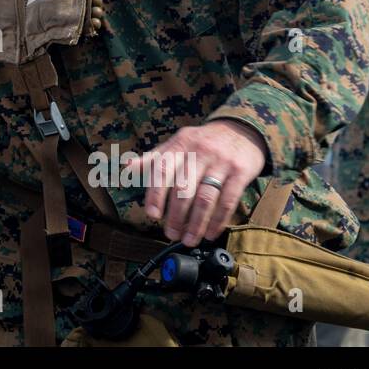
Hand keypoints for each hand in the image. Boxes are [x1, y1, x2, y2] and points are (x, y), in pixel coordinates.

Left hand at [128, 120, 266, 246]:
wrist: (241, 130)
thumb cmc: (202, 142)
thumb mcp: (177, 143)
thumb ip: (154, 158)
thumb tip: (127, 167)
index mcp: (180, 144)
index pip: (162, 169)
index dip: (155, 193)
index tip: (152, 214)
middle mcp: (199, 152)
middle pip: (184, 188)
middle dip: (176, 215)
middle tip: (171, 234)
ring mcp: (221, 162)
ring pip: (206, 197)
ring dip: (196, 223)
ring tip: (189, 239)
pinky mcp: (241, 172)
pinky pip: (228, 200)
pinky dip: (218, 220)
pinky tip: (211, 233)